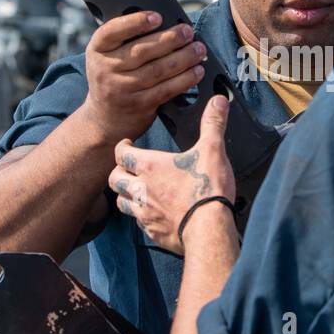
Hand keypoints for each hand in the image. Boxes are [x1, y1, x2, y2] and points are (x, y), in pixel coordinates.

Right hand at [82, 11, 207, 144]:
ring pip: (158, 69)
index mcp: (97, 50)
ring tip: (198, 49)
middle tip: (188, 31)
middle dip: (170, 39)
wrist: (106, 120)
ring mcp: (122, 89)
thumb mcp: (107, 57)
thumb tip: (165, 23)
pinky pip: (167, 89)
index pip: (112, 31)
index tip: (158, 17)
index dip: (135, 22)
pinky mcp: (139, 105)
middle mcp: (105, 69)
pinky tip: (197, 71)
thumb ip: (125, 40)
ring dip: (184, 58)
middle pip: (142, 50)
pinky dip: (185, 79)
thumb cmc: (112, 78)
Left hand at [108, 95, 235, 252]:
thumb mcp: (213, 150)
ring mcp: (145, 213)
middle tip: (128, 168)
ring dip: (125, 196)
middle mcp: (142, 189)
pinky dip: (142, 218)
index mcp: (151, 167)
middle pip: (115, 179)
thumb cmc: (207, 190)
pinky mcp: (153, 232)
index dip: (122, 148)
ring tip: (135, 191)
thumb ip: (213, 124)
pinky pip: (139, 224)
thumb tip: (218, 101)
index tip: (127, 145)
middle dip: (118, 172)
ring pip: (122, 203)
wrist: (209, 230)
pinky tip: (153, 215)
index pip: (121, 154)